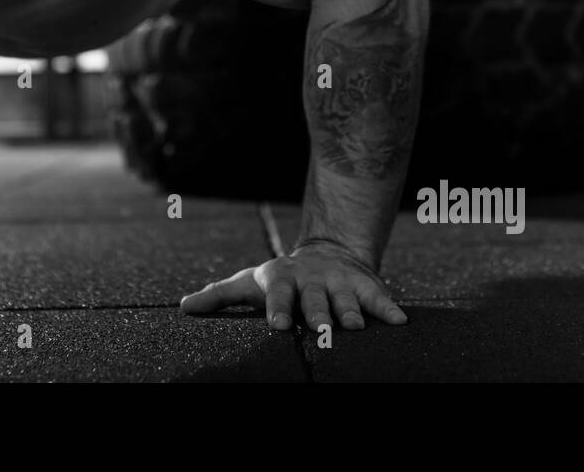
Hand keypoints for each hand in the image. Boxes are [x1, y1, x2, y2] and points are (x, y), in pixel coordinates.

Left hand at [179, 241, 406, 330]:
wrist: (326, 254)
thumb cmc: (280, 280)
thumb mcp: (249, 282)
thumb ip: (219, 295)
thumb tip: (184, 308)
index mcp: (280, 280)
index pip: (276, 294)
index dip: (277, 309)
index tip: (277, 326)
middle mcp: (311, 280)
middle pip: (314, 300)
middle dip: (317, 314)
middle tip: (320, 330)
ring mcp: (339, 282)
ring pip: (346, 299)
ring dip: (351, 312)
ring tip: (356, 327)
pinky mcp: (365, 285)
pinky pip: (378, 297)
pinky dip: (388, 308)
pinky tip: (399, 322)